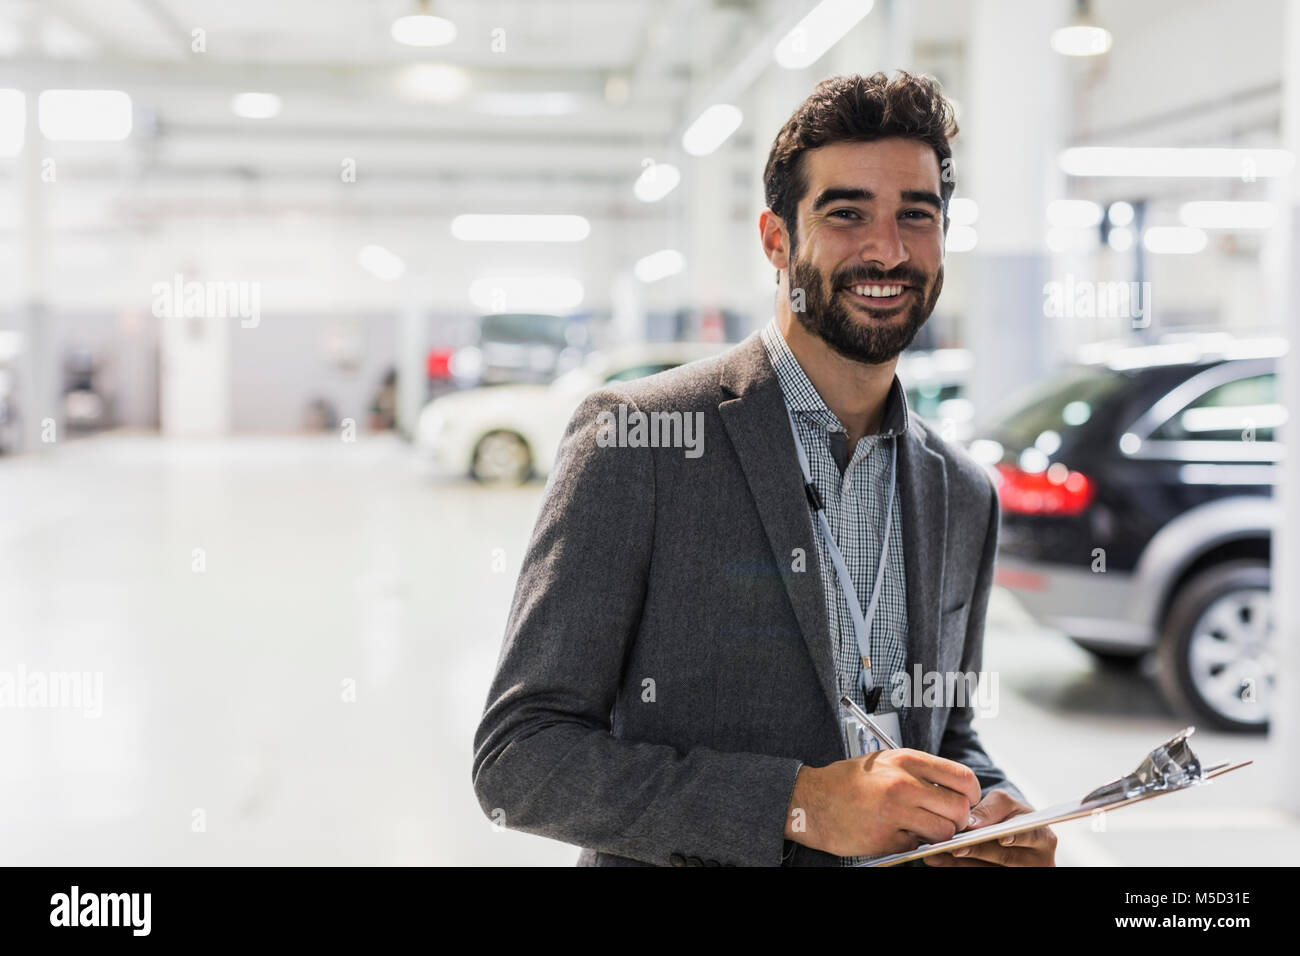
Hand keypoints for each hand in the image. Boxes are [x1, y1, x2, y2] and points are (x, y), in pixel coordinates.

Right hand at [785, 750, 981, 858]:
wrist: (811, 800)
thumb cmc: (847, 780)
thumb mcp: (884, 761)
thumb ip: (919, 771)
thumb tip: (952, 787)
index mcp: (906, 761)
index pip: (962, 777)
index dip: (971, 794)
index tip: (967, 800)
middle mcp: (903, 784)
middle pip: (959, 809)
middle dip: (958, 820)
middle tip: (946, 820)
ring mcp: (894, 813)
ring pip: (944, 832)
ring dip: (938, 835)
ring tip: (920, 828)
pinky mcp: (885, 838)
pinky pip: (917, 846)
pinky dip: (911, 843)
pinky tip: (895, 833)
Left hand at [923, 788, 1056, 866]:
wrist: (1014, 832)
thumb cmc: (1009, 815)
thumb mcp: (1006, 805)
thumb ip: (991, 809)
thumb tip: (973, 822)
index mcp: (1043, 837)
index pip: (1030, 836)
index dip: (1017, 838)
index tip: (1001, 838)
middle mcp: (1038, 860)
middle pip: (1006, 858)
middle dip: (979, 851)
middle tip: (955, 847)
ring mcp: (1021, 872)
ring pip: (990, 870)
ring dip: (961, 863)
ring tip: (936, 855)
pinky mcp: (1003, 878)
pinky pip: (981, 874)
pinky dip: (959, 868)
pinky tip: (940, 862)